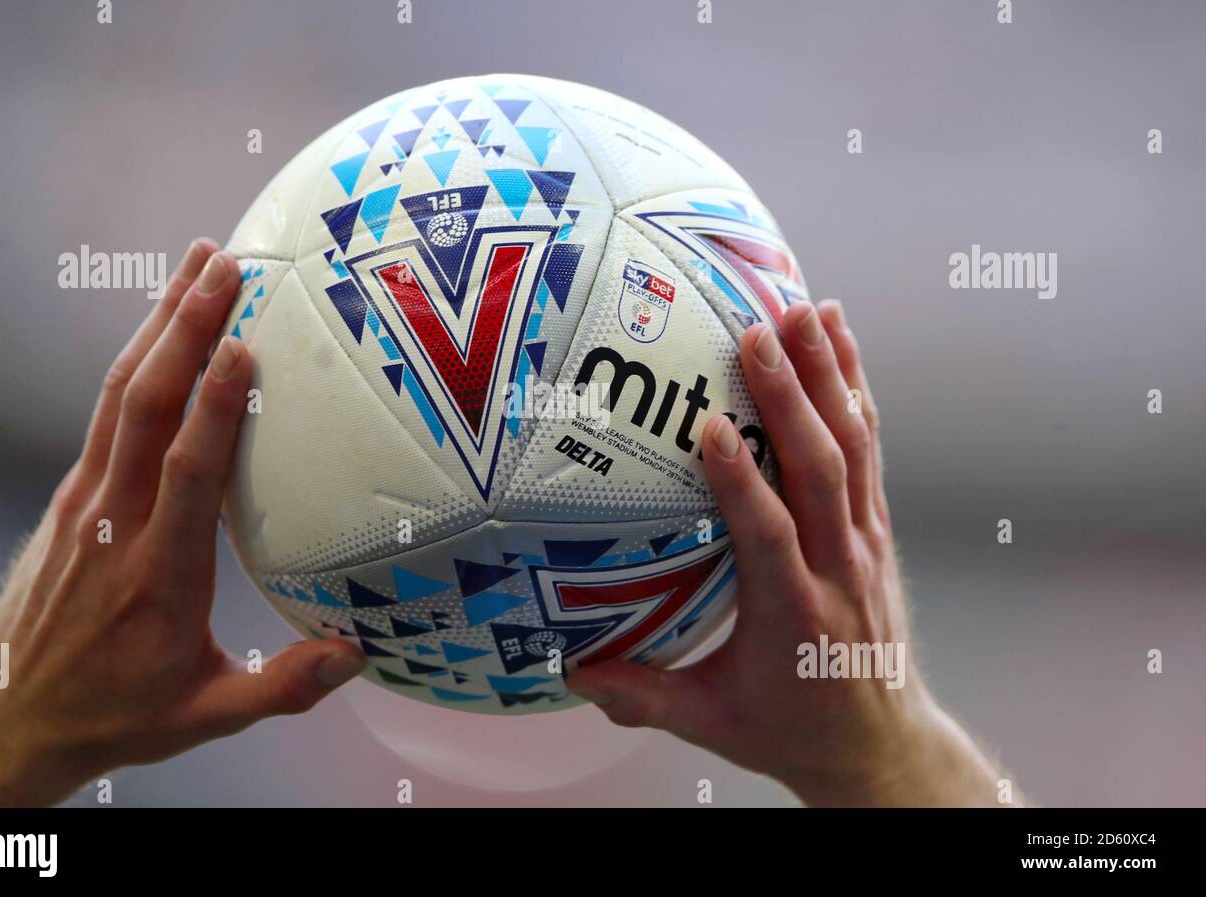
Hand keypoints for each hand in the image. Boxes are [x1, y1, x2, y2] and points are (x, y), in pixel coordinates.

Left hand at [0, 239, 364, 806]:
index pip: (186, 472)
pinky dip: (137, 361)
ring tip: (195, 265)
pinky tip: (162, 329)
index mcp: (157, 573)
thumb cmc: (117, 711)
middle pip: (146, 408)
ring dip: (157, 325)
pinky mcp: (73, 498)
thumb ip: (283, 688)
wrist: (13, 715)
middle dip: (183, 328)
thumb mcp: (206, 715)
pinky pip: (106, 414)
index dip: (214, 408)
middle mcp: (114, 522)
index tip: (242, 346)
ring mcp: (85, 503)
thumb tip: (357, 654)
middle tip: (223, 265)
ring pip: (119, 397)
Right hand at [568, 301, 1014, 806]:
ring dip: (830, 377)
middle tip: (758, 332)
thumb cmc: (792, 729)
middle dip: (790, 398)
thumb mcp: (713, 722)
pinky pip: (870, 450)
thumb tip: (570, 671)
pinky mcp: (876, 528)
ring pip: (854, 449)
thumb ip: (643, 698)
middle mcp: (838, 568)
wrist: (881, 745)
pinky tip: (841, 341)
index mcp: (793, 615)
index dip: (741, 480)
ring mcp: (865, 543)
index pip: (768, 535)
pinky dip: (857, 391)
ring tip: (805, 311)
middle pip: (820, 473)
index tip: (708, 424)